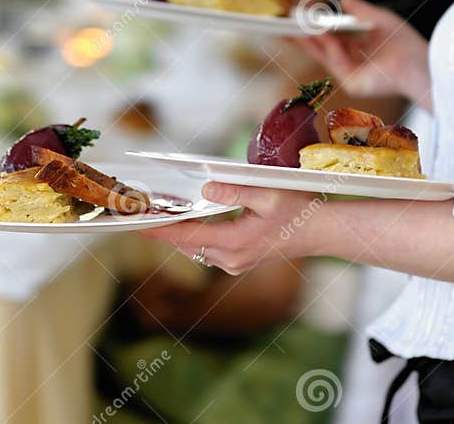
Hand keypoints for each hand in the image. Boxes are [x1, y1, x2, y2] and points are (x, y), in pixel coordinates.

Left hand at [136, 182, 330, 274]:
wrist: (319, 233)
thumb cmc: (297, 209)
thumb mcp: (268, 194)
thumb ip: (235, 190)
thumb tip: (205, 190)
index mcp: (234, 242)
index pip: (185, 235)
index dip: (157, 228)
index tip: (134, 221)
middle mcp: (229, 259)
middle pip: (183, 243)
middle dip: (161, 228)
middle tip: (136, 211)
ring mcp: (233, 264)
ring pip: (193, 248)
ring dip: (176, 232)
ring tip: (153, 213)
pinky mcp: (237, 262)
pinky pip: (205, 250)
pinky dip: (192, 235)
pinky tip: (184, 220)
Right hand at [293, 0, 431, 108]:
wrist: (419, 64)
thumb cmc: (405, 43)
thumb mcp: (380, 18)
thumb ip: (360, 9)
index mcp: (358, 48)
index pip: (330, 38)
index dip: (313, 29)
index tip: (297, 19)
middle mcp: (352, 62)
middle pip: (320, 48)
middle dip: (300, 37)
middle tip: (281, 25)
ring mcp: (350, 74)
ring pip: (323, 55)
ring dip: (309, 39)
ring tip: (295, 22)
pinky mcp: (352, 83)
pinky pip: (336, 61)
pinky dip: (329, 46)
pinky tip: (321, 31)